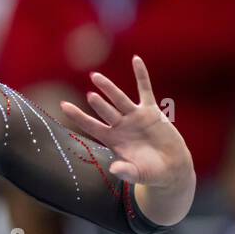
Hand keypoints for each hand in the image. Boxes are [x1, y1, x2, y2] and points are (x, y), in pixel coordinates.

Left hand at [59, 55, 194, 190]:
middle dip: (98, 104)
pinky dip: (141, 75)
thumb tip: (114, 169)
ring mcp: (135, 116)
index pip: (91, 126)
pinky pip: (145, 89)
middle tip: (89, 94)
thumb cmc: (151, 173)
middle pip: (105, 111)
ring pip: (119, 99)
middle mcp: (121, 126)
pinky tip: (136, 60)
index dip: (78, 116)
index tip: (63, 105)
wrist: (171, 168)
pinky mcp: (151, 112)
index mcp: (113, 140)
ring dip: (109, 88)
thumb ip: (125, 172)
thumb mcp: (138, 174)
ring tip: (95, 76)